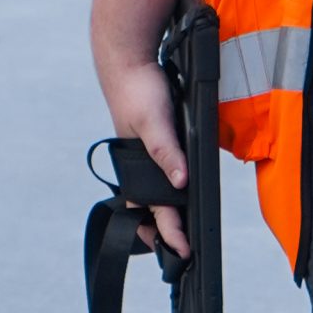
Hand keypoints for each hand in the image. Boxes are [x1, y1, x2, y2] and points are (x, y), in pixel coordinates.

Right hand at [101, 60, 190, 257]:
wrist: (128, 59)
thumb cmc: (137, 90)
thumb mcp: (154, 121)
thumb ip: (166, 151)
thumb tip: (180, 183)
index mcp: (135, 168)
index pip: (154, 212)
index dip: (169, 234)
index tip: (184, 253)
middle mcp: (139, 164)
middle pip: (148, 210)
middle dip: (161, 232)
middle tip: (179, 251)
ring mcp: (145, 153)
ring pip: (153, 192)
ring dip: (163, 212)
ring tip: (178, 230)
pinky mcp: (154, 139)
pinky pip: (161, 170)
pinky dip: (169, 185)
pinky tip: (179, 185)